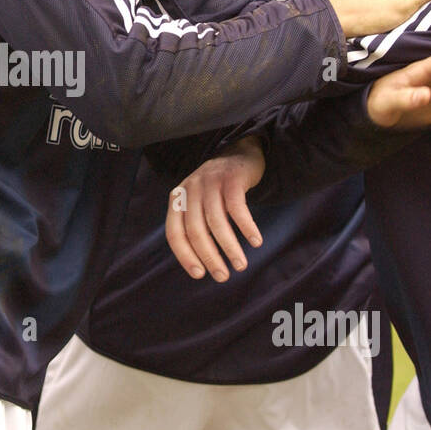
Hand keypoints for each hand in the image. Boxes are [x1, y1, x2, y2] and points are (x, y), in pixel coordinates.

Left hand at [165, 137, 265, 282]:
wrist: (237, 153)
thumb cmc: (216, 189)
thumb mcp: (197, 203)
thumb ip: (194, 226)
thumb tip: (201, 265)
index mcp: (177, 199)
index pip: (175, 233)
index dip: (185, 255)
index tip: (199, 274)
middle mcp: (190, 190)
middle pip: (196, 230)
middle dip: (209, 256)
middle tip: (223, 276)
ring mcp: (210, 183)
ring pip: (217, 222)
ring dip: (230, 247)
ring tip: (240, 265)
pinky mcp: (231, 179)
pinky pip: (237, 208)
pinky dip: (247, 227)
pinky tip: (256, 242)